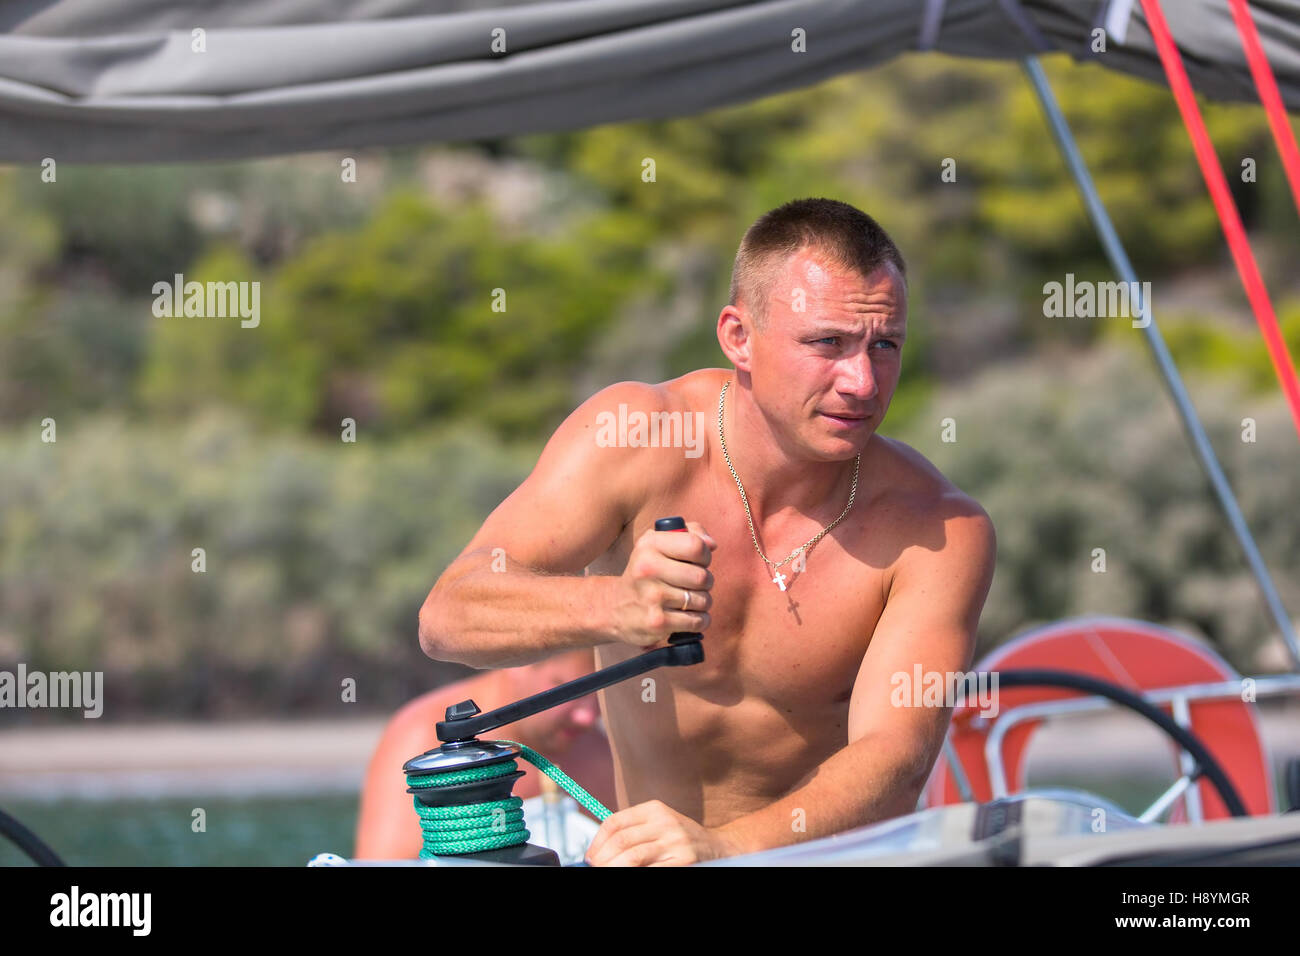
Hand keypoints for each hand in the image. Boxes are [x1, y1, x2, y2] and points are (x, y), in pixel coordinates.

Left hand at [584, 799, 741, 865]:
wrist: (720, 848)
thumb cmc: (681, 839)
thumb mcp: (659, 825)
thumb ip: (634, 831)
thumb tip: (599, 851)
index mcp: (654, 809)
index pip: (615, 822)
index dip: (597, 841)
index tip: (590, 857)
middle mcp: (665, 822)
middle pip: (622, 839)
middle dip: (602, 858)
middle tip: (594, 868)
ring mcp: (675, 842)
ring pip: (633, 856)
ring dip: (614, 867)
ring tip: (605, 873)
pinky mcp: (683, 861)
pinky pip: (651, 870)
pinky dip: (634, 873)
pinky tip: (630, 875)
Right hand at [608, 521, 715, 648]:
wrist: (615, 607)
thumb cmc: (647, 572)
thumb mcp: (659, 544)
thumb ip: (690, 534)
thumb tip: (711, 544)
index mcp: (650, 545)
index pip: (696, 546)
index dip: (704, 556)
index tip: (697, 562)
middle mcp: (648, 568)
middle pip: (702, 576)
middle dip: (705, 582)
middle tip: (693, 584)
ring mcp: (652, 597)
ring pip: (703, 600)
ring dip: (702, 602)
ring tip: (687, 601)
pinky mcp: (658, 622)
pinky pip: (698, 621)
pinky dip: (700, 620)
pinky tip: (687, 616)